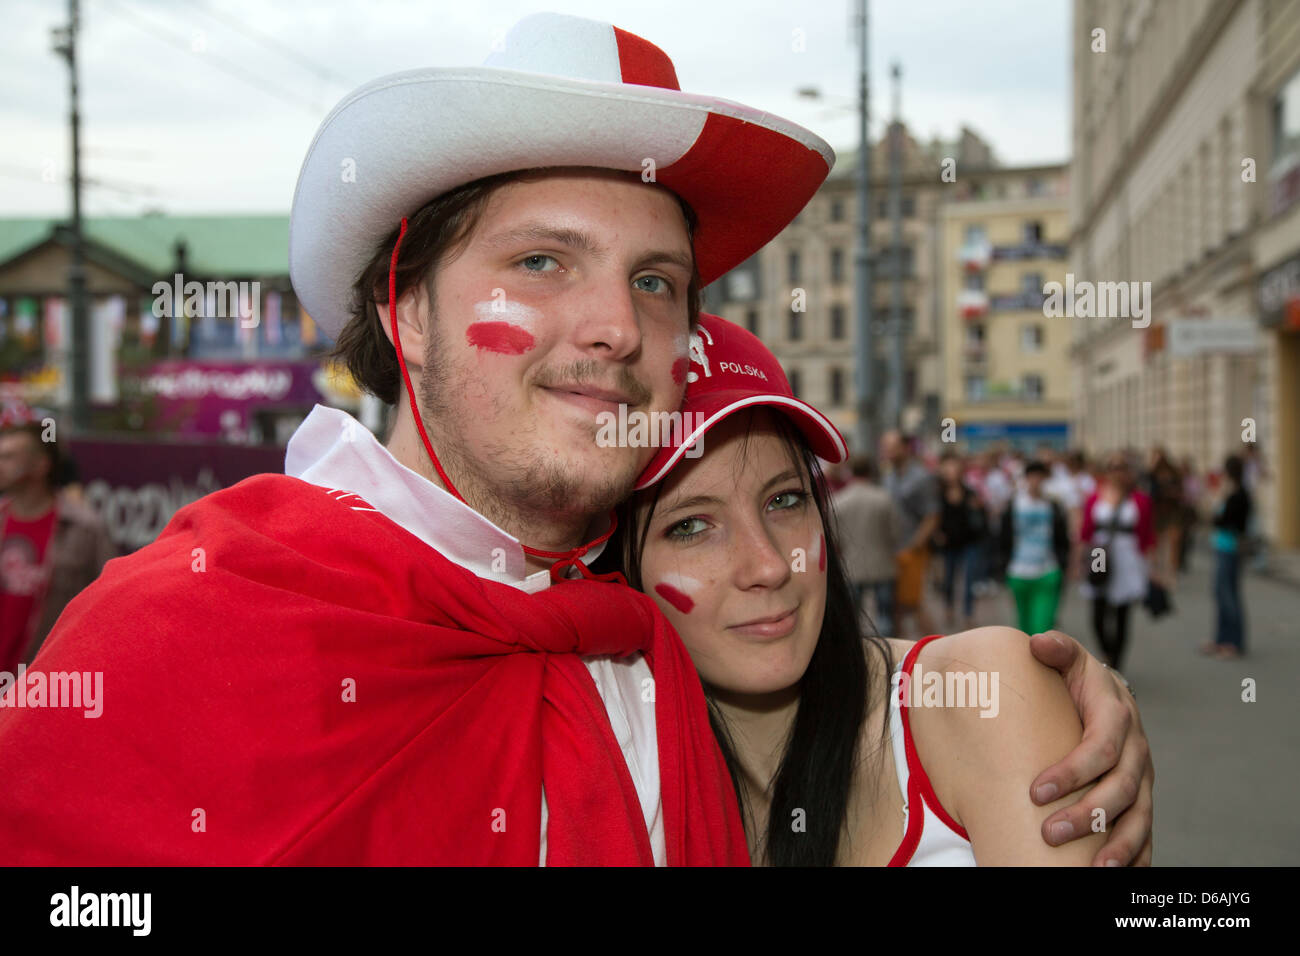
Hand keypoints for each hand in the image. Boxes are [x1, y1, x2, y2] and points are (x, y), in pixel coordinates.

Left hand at [1026, 630, 1153, 865]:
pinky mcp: (1141, 799)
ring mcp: (1142, 779)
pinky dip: (1136, 856)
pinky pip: (1145, 833)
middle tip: (1049, 833)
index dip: (1072, 771)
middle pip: (1120, 790)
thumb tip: (1038, 642)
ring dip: (1118, 846)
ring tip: (1093, 870)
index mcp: (1117, 716)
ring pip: (1138, 818)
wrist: (1102, 694)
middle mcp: (1136, 751)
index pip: (1100, 748)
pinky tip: (1117, 875)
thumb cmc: (1075, 679)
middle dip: (1087, 814)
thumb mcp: (1068, 658)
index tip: (1036, 791)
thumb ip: (1056, 649)